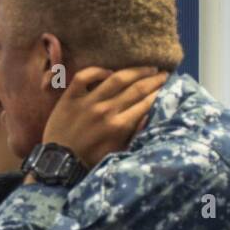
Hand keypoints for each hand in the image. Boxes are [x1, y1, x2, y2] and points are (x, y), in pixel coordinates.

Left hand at [41, 66, 168, 168]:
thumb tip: (151, 115)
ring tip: (148, 68)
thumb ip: (134, 135)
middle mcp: (106, 111)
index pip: (147, 103)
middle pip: (137, 88)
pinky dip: (97, 70)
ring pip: (116, 78)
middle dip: (155, 80)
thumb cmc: (91, 159)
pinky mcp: (70, 97)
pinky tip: (109, 72)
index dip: (161, 92)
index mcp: (120, 126)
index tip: (170, 86)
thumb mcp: (118, 153)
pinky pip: (84, 76)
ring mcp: (87, 102)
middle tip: (165, 74)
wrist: (58, 161)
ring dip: (136, 71)